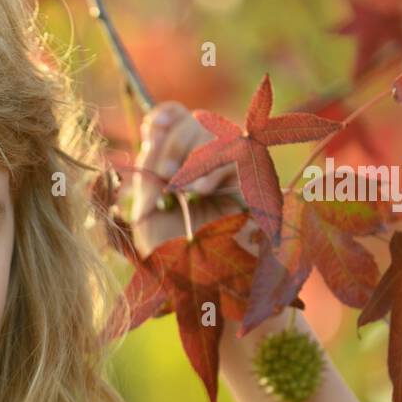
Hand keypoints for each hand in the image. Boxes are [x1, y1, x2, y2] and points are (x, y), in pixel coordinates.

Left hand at [128, 100, 249, 259]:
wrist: (204, 286)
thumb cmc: (173, 256)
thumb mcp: (146, 211)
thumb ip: (148, 170)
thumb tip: (155, 127)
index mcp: (177, 168)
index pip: (175, 121)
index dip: (166, 116)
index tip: (156, 126)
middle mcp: (205, 165)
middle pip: (194, 121)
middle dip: (175, 142)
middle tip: (166, 174)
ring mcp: (232, 172)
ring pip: (216, 132)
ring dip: (193, 156)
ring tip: (182, 191)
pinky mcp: (255, 182)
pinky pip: (237, 153)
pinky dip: (215, 167)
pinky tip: (201, 192)